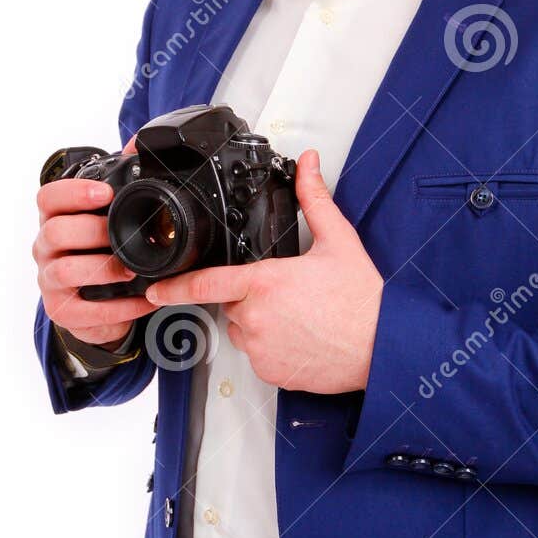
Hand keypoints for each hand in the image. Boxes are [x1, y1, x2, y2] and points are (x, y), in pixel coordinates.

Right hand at [33, 133, 149, 347]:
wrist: (97, 303)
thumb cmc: (102, 252)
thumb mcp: (108, 218)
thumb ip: (120, 183)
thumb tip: (139, 143)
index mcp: (56, 219)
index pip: (48, 198)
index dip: (73, 192)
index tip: (103, 192)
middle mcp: (46, 247)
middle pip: (55, 232)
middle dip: (93, 232)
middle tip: (123, 235)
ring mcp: (50, 280)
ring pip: (66, 270)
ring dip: (103, 269)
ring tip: (132, 271)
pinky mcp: (61, 310)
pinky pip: (85, 310)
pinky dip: (119, 308)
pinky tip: (143, 300)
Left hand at [144, 149, 383, 392]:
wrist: (382, 346)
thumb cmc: (362, 299)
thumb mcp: (338, 240)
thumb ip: (315, 198)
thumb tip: (308, 164)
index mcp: (265, 282)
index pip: (207, 283)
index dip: (175, 287)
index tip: (156, 290)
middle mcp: (256, 318)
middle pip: (233, 304)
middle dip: (252, 297)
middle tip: (291, 295)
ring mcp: (261, 349)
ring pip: (244, 331)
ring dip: (260, 323)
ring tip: (300, 317)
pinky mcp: (271, 372)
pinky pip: (259, 356)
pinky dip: (273, 348)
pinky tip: (302, 338)